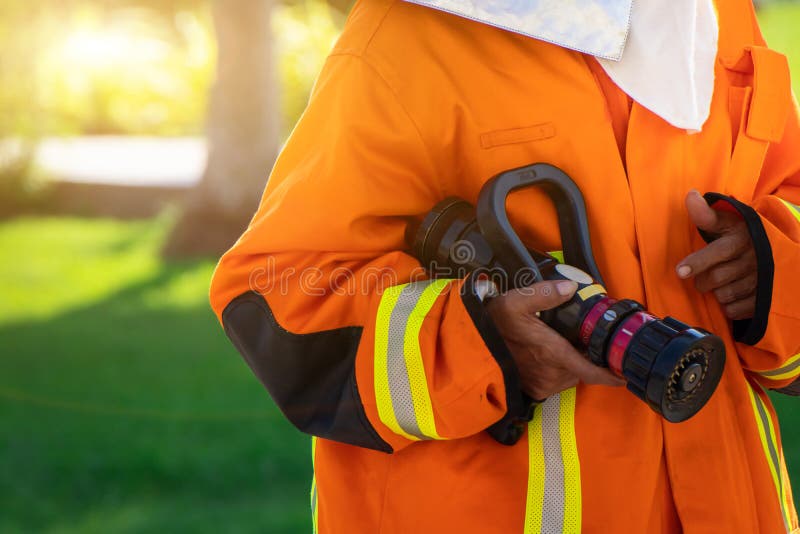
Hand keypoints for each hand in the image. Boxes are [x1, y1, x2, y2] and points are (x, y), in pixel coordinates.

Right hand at [486, 280, 624, 400]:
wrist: (469, 348)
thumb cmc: (492, 325)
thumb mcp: (515, 301)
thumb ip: (544, 293)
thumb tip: (570, 288)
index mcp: (552, 353)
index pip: (590, 370)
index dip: (610, 374)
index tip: (625, 374)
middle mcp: (550, 373)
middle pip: (582, 369)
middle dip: (586, 356)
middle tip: (581, 338)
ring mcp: (542, 384)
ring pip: (571, 376)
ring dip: (572, 364)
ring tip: (563, 344)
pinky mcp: (534, 390)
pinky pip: (557, 382)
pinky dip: (560, 371)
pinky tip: (549, 356)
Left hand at [676, 190, 756, 319]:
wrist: (775, 252)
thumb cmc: (741, 235)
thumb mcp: (727, 222)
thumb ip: (706, 214)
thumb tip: (690, 195)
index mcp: (743, 239)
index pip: (717, 252)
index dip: (697, 263)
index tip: (680, 271)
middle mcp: (755, 259)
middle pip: (715, 278)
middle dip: (702, 280)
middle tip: (700, 277)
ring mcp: (762, 280)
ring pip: (724, 295)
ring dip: (716, 293)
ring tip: (719, 283)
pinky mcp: (765, 299)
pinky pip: (735, 310)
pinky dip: (728, 306)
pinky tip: (731, 295)